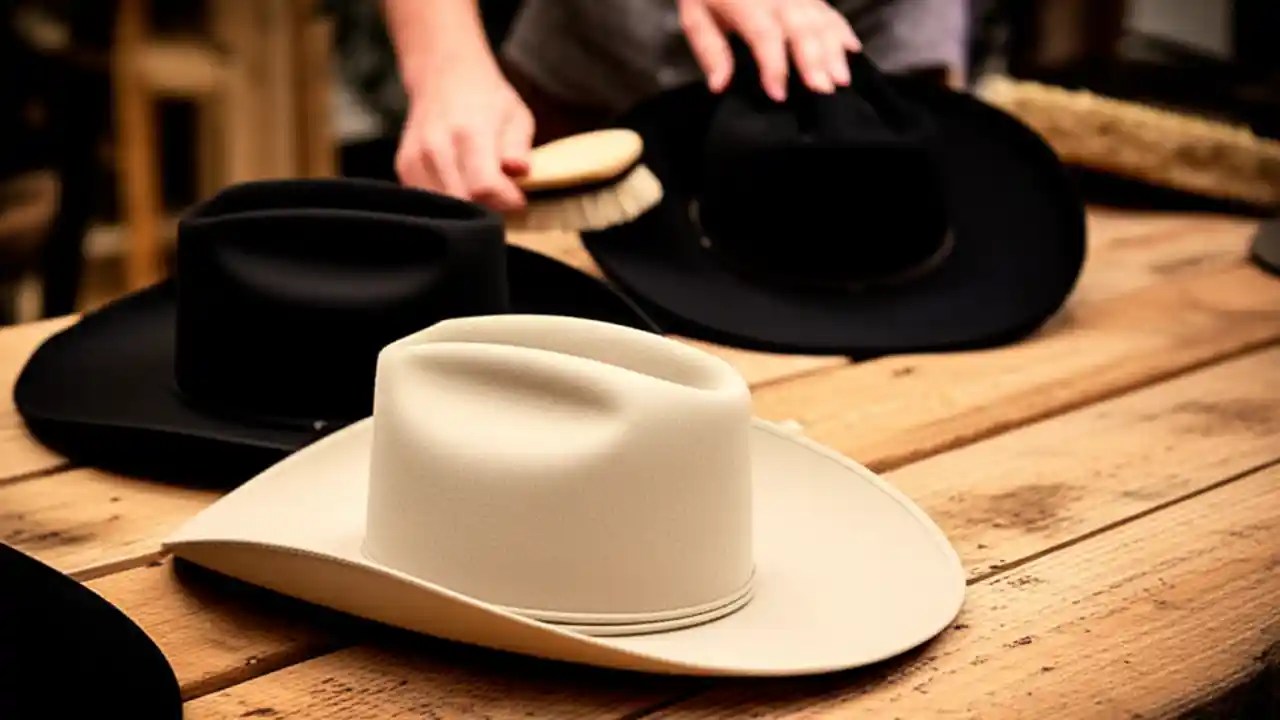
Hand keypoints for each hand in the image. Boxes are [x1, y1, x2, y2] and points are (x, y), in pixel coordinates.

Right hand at [395, 59, 534, 211]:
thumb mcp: (516, 117)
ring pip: (443, 208)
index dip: (504, 200)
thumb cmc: (487, 98)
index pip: (483, 187)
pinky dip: (447, 202)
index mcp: (470, 132)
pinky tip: (460, 185)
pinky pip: (427, 199)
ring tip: (480, 189)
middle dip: (488, 208)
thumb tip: (518, 171)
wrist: (443, 74)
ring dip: (466, 209)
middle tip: (501, 197)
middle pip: (463, 203)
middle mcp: (437, 146)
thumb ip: (518, 148)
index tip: (517, 197)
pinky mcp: (403, 166)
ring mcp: (415, 157)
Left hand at [678, 0, 861, 100]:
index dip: (773, 65)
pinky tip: (852, 50)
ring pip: (820, 20)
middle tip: (823, 90)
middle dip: (813, 60)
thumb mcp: (696, 15)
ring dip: (833, 50)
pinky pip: (829, 11)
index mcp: (745, 2)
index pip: (764, 34)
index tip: (778, 94)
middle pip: (800, 28)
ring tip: (841, 79)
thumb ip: (710, 49)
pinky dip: (842, 30)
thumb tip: (719, 85)